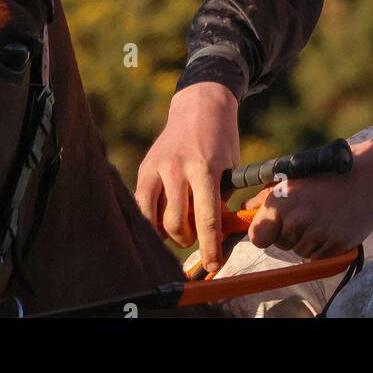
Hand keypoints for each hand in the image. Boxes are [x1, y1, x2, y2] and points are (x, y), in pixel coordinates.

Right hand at [135, 82, 239, 272]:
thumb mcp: (230, 169)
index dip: (210, 248)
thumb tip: (213, 239)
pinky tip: (162, 220)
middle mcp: (178, 168)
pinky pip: (142, 206)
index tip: (214, 265)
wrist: (199, 107)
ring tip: (182, 225)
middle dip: (189, 239)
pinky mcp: (144, 168)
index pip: (207, 218)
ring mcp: (158, 167)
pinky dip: (151, 221)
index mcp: (205, 168)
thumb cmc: (220, 141)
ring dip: (170, 233)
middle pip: (177, 223)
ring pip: (157, 219)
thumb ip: (220, 201)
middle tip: (196, 235)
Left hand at [244, 129, 372, 260]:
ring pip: (299, 251)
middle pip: (280, 244)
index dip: (264, 232)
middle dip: (288, 232)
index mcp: (281, 202)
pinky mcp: (334, 248)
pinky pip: (318, 257)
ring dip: (307, 239)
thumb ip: (266, 196)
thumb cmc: (326, 173)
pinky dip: (322, 246)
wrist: (367, 177)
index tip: (272, 226)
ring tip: (323, 215)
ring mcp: (316, 236)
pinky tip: (332, 225)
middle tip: (307, 211)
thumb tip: (245, 211)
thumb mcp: (292, 177)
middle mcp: (296, 221)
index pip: (257, 237)